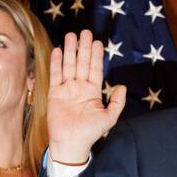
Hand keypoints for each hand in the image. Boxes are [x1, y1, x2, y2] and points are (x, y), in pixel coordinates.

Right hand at [47, 30, 126, 162]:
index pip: (95, 69)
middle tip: (85, 32)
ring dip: (71, 51)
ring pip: (69, 65)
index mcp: (93, 92)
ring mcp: (67, 89)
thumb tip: (122, 86)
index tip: (97, 42)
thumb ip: (117, 102)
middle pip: (82, 63)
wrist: (71, 143)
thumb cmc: (90, 133)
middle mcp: (80, 88)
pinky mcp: (54, 93)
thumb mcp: (109, 118)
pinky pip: (55, 75)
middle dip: (84, 48)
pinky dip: (57, 63)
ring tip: (71, 35)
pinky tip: (58, 50)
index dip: (96, 55)